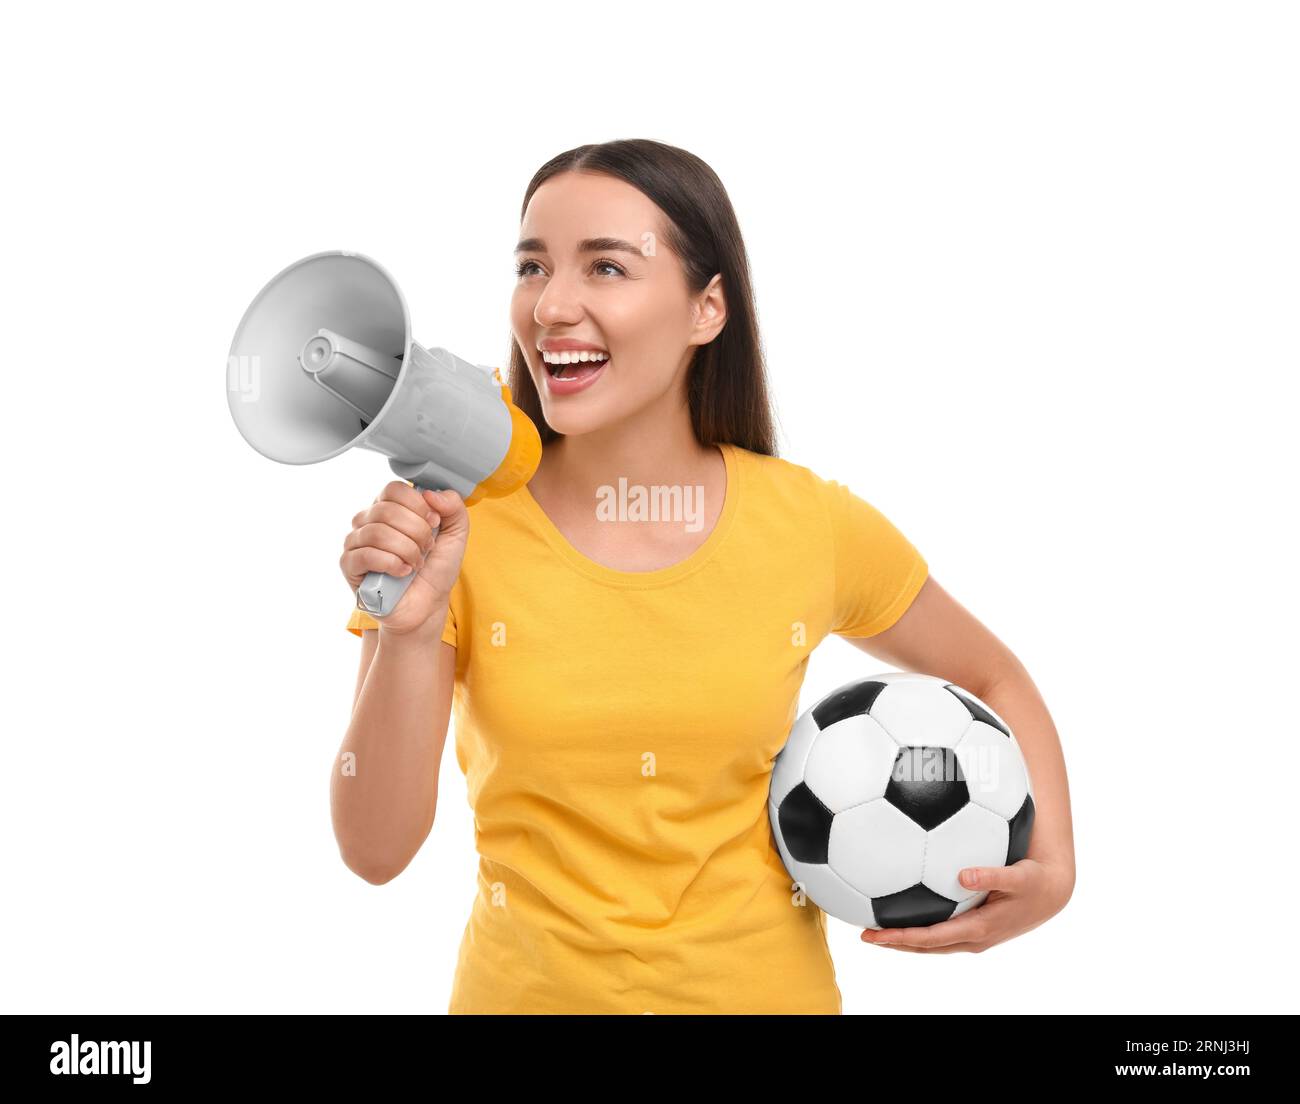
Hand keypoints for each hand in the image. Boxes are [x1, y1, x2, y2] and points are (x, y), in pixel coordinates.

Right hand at [339, 481, 468, 637]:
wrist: (428, 604)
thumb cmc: (435, 568)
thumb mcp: (456, 534)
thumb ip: (453, 507)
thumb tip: (430, 493)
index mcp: (390, 507)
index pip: (394, 489)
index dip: (418, 505)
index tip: (433, 523)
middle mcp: (368, 520)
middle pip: (386, 509)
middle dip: (416, 531)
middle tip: (426, 548)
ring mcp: (355, 542)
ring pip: (377, 532)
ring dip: (407, 550)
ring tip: (416, 563)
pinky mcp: (349, 565)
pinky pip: (365, 554)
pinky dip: (391, 563)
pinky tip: (402, 572)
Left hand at [860, 857, 1073, 952]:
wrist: (1051, 893)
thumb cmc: (1034, 881)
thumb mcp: (1018, 877)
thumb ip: (992, 875)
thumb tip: (963, 874)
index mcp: (978, 928)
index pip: (932, 938)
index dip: (903, 938)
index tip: (876, 934)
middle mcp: (972, 938)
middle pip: (925, 946)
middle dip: (895, 943)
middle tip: (863, 934)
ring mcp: (972, 936)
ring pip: (931, 943)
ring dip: (904, 940)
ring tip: (875, 930)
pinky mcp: (973, 927)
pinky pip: (940, 933)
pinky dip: (919, 930)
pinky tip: (902, 913)